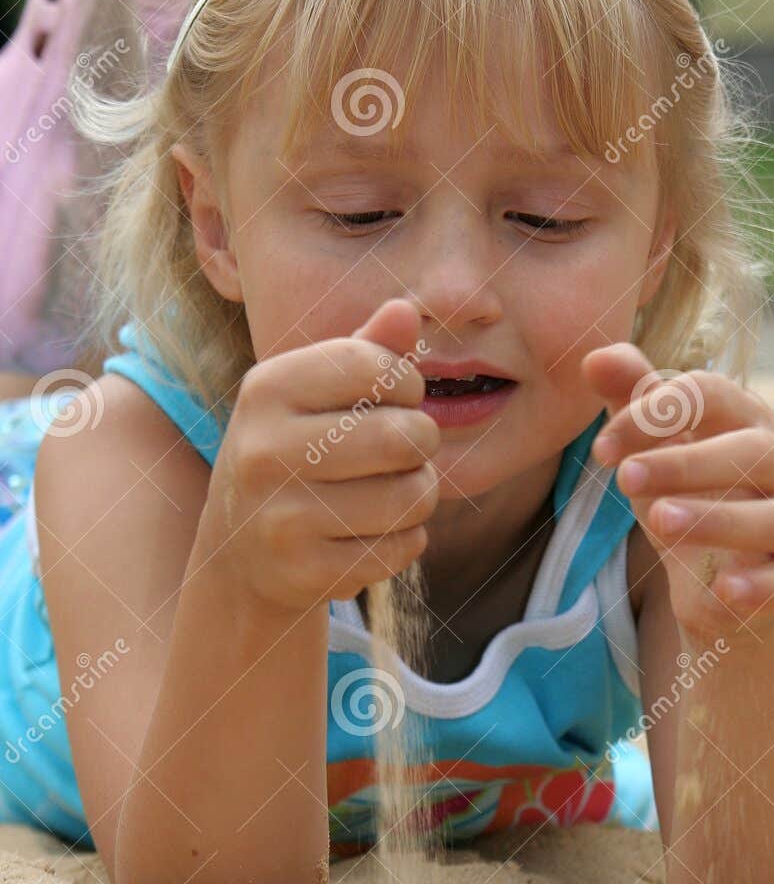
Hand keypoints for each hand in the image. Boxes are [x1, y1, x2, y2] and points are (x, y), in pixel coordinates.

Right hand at [209, 298, 439, 613]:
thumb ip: (364, 351)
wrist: (241, 550)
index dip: (407, 381)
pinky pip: (400, 549)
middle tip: (407, 449)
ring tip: (395, 490)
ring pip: (410, 498)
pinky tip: (374, 532)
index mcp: (266, 389)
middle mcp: (263, 450)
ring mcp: (280, 517)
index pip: (373, 365)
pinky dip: (405, 541)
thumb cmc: (296, 450)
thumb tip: (404, 311)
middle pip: (403, 436)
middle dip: (422, 442)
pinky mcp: (304, 572)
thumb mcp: (316, 394)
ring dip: (421, 495)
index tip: (399, 397)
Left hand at [581, 341, 773, 640]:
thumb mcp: (654, 449)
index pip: (710, 395)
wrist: (721, 576)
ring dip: (717, 519)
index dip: (656, 412)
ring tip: (659, 523)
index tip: (602, 450)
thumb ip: (633, 402)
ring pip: (773, 518)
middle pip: (749, 452)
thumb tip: (593, 357)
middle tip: (626, 479)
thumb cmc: (688, 494)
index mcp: (743, 421)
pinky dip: (762, 588)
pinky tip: (724, 590)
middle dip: (685, 462)